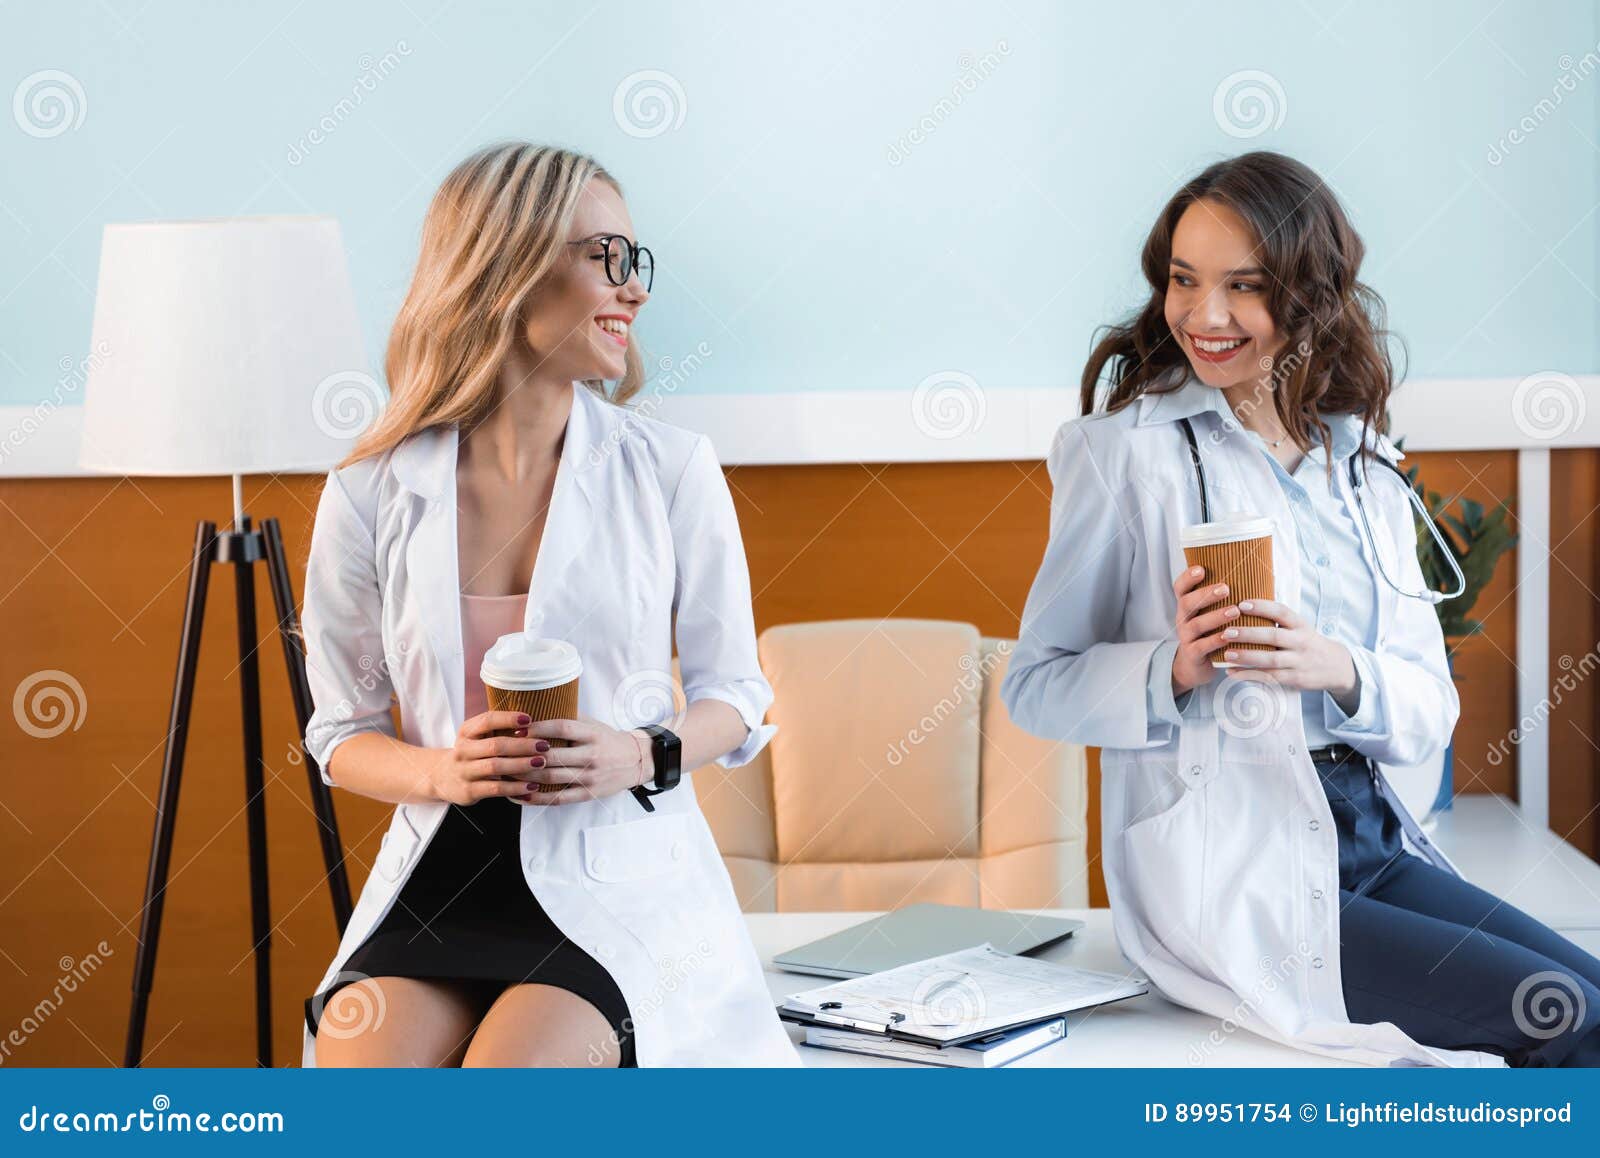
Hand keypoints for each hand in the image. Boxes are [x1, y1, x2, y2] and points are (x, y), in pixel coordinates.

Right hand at [429, 711, 553, 805]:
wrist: (442, 777)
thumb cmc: (472, 753)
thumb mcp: (477, 737)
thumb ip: (499, 730)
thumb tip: (537, 723)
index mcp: (467, 731)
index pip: (487, 720)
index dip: (508, 718)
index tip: (530, 719)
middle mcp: (463, 749)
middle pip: (495, 745)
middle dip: (522, 745)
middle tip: (544, 745)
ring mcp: (464, 771)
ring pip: (495, 766)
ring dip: (521, 764)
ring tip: (542, 762)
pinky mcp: (468, 791)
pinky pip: (495, 788)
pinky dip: (515, 788)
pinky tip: (532, 786)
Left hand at [517, 716, 652, 805]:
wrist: (635, 761)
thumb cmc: (607, 739)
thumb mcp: (593, 724)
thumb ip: (568, 717)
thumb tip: (535, 707)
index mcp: (592, 735)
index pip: (563, 728)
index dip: (539, 728)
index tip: (518, 728)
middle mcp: (592, 756)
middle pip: (552, 756)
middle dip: (525, 755)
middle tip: (503, 753)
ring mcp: (590, 777)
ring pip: (552, 779)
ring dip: (525, 777)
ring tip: (505, 773)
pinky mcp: (588, 794)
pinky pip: (558, 799)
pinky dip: (537, 798)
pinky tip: (520, 794)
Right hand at [1170, 565, 1243, 695]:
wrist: (1196, 664)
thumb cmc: (1210, 631)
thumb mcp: (1209, 613)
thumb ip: (1222, 598)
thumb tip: (1255, 575)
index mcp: (1187, 605)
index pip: (1180, 587)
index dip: (1188, 578)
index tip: (1201, 569)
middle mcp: (1183, 618)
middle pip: (1187, 603)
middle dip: (1205, 595)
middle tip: (1225, 588)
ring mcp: (1186, 636)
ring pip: (1196, 624)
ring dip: (1215, 616)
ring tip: (1234, 611)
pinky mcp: (1192, 653)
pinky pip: (1201, 646)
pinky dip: (1214, 640)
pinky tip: (1228, 636)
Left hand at [1216, 597, 1358, 701]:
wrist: (1336, 667)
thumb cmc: (1308, 642)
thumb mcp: (1300, 627)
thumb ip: (1279, 620)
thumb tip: (1244, 606)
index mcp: (1301, 625)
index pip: (1282, 612)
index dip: (1262, 607)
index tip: (1242, 604)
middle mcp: (1301, 642)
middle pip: (1274, 637)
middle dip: (1249, 634)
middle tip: (1227, 632)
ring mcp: (1299, 662)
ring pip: (1271, 660)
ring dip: (1247, 657)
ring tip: (1227, 654)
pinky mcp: (1295, 679)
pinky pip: (1269, 677)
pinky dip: (1249, 675)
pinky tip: (1232, 672)